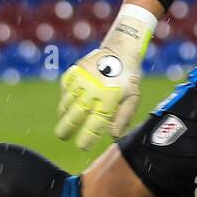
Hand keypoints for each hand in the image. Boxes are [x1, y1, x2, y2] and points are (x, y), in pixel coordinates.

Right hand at [54, 4, 158, 150]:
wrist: (121, 50)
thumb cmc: (129, 78)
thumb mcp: (133, 98)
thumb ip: (123, 118)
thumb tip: (113, 136)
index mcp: (109, 100)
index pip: (94, 125)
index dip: (86, 139)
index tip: (82, 147)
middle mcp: (93, 91)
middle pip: (74, 116)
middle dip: (66, 129)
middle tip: (63, 137)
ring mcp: (81, 80)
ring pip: (66, 103)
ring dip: (63, 115)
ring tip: (64, 123)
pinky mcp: (74, 72)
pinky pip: (64, 89)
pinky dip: (64, 98)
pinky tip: (66, 105)